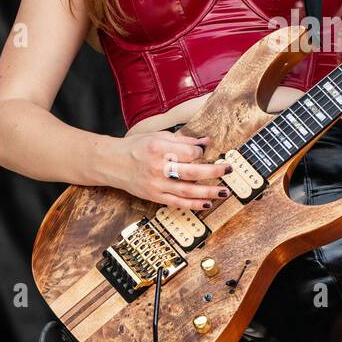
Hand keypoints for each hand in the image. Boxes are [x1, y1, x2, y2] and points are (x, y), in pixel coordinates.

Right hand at [105, 131, 231, 209]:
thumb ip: (183, 140)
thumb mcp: (158, 137)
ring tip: (224, 191)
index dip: (200, 152)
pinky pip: (178, 203)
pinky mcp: (154, 197)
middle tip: (229, 169)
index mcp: (158, 148)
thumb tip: (206, 142)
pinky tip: (208, 203)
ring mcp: (156, 184)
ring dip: (208, 192)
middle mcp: (157, 167)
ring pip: (187, 190)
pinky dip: (194, 204)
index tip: (205, 151)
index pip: (188, 152)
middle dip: (213, 171)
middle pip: (191, 171)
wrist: (112, 163)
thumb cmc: (137, 147)